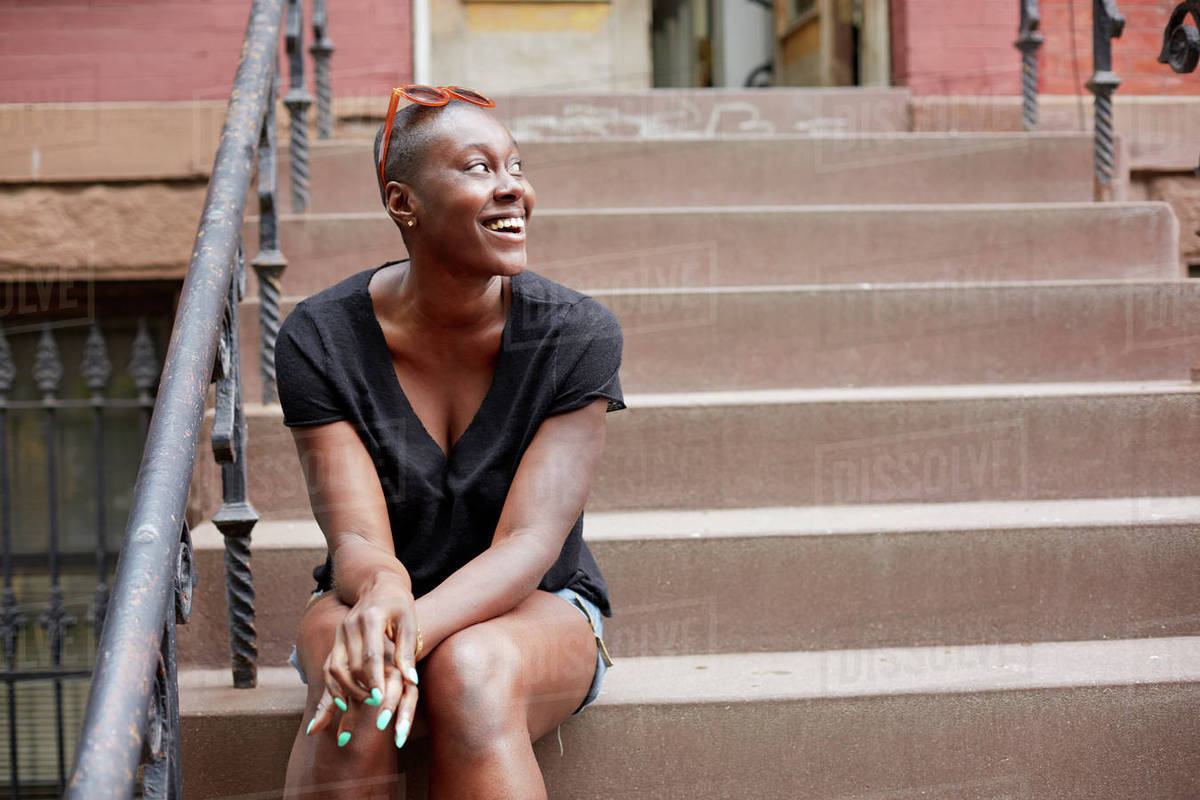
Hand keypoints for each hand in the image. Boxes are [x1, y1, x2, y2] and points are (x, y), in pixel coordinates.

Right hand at [305, 573, 420, 747]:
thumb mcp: (409, 623)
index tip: (381, 699)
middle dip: (362, 688)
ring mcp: (340, 632)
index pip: (371, 654)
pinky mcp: (335, 639)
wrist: (378, 585)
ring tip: (365, 701)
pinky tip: (345, 699)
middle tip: (377, 705)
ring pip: (335, 668)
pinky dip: (334, 685)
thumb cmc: (400, 605)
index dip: (375, 678)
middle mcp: (350, 625)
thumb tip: (412, 681)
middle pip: (351, 665)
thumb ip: (408, 651)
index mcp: (372, 618)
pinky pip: (329, 666)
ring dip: (347, 689)